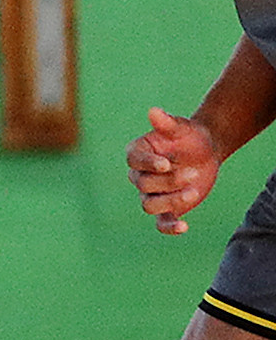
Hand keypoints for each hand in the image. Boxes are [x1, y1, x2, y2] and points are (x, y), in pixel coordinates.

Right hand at [127, 106, 223, 234]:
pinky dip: (170, 228)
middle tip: (194, 173)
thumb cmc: (190, 136)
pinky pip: (161, 223)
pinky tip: (185, 227)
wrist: (206, 152)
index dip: (148, 164)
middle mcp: (139, 176)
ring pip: (149, 205)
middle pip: (144, 185)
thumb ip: (167, 123)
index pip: (133, 161)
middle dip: (170, 181)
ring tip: (194, 191)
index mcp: (137, 154)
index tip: (166, 164)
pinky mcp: (167, 208)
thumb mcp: (182, 128)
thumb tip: (153, 111)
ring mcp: (151, 194)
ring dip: (171, 200)